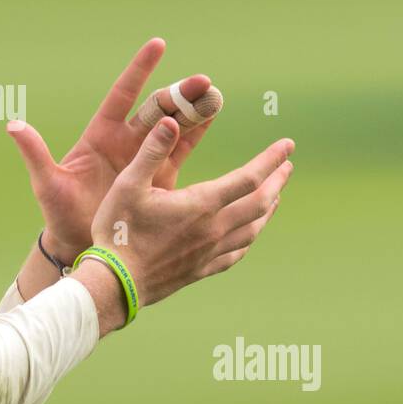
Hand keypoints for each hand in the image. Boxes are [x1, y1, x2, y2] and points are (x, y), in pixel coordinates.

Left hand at [6, 38, 216, 261]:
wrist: (80, 242)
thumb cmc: (59, 213)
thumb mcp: (47, 182)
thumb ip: (35, 153)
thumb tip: (12, 125)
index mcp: (100, 134)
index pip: (123, 94)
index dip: (140, 70)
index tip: (159, 45)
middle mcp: (126, 140)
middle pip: (156, 108)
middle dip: (178, 94)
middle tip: (202, 81)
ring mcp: (145, 156)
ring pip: (174, 125)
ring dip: (194, 109)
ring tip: (214, 94)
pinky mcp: (159, 176)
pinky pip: (182, 148)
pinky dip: (197, 132)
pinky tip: (213, 115)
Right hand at [90, 118, 294, 308]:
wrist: (115, 282)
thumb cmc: (118, 230)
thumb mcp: (128, 184)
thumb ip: (152, 151)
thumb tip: (170, 121)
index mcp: (201, 204)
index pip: (249, 178)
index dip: (271, 159)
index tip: (287, 145)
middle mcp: (214, 229)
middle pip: (260, 203)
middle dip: (277, 182)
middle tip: (287, 166)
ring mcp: (210, 252)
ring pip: (253, 229)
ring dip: (268, 209)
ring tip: (275, 196)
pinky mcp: (201, 269)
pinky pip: (237, 252)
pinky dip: (249, 237)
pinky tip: (249, 233)